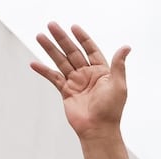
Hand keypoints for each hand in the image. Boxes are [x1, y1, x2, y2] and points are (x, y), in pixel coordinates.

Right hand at [30, 23, 129, 141]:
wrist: (98, 129)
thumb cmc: (111, 110)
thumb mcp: (118, 85)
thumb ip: (119, 65)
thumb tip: (126, 47)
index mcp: (101, 71)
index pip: (91, 50)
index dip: (83, 38)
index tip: (74, 27)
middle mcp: (88, 75)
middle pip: (73, 52)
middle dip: (62, 39)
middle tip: (52, 25)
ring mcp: (76, 82)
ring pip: (61, 61)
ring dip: (50, 49)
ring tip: (40, 36)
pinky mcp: (66, 91)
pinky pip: (53, 77)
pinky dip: (43, 70)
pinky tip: (34, 63)